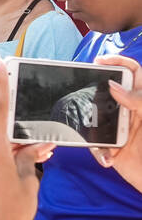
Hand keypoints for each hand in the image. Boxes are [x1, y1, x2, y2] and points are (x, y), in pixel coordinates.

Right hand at [91, 55, 141, 190]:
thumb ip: (139, 102)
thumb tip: (115, 87)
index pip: (133, 74)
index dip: (118, 63)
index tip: (99, 62)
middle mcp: (131, 113)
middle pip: (108, 93)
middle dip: (94, 93)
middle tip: (82, 94)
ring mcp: (120, 130)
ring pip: (95, 119)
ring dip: (92, 128)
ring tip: (99, 135)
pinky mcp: (111, 149)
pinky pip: (94, 145)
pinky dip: (98, 152)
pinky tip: (108, 158)